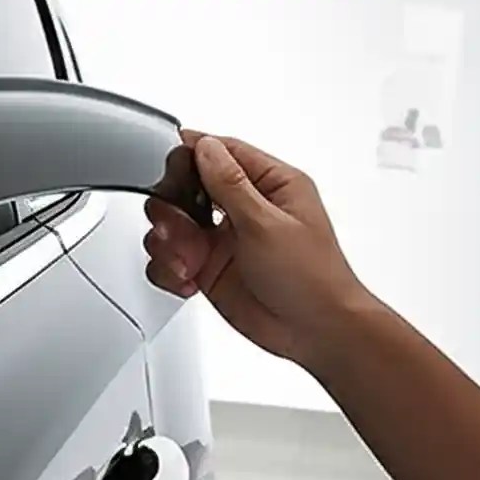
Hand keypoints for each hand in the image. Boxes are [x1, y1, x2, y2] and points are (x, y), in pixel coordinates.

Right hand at [143, 132, 376, 363]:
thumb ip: (231, 184)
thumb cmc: (312, 277)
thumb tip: (205, 147)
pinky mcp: (209, 268)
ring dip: (169, 245)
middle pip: (185, 189)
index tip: (165, 167)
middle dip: (172, 211)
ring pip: (172, 226)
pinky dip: (168, 270)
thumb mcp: (268, 223)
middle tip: (180, 232)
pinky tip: (188, 280)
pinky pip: (170, 260)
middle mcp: (243, 209)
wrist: (314, 332)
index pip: (221, 152)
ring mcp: (224, 239)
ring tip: (187, 263)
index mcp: (269, 185)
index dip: (189, 154)